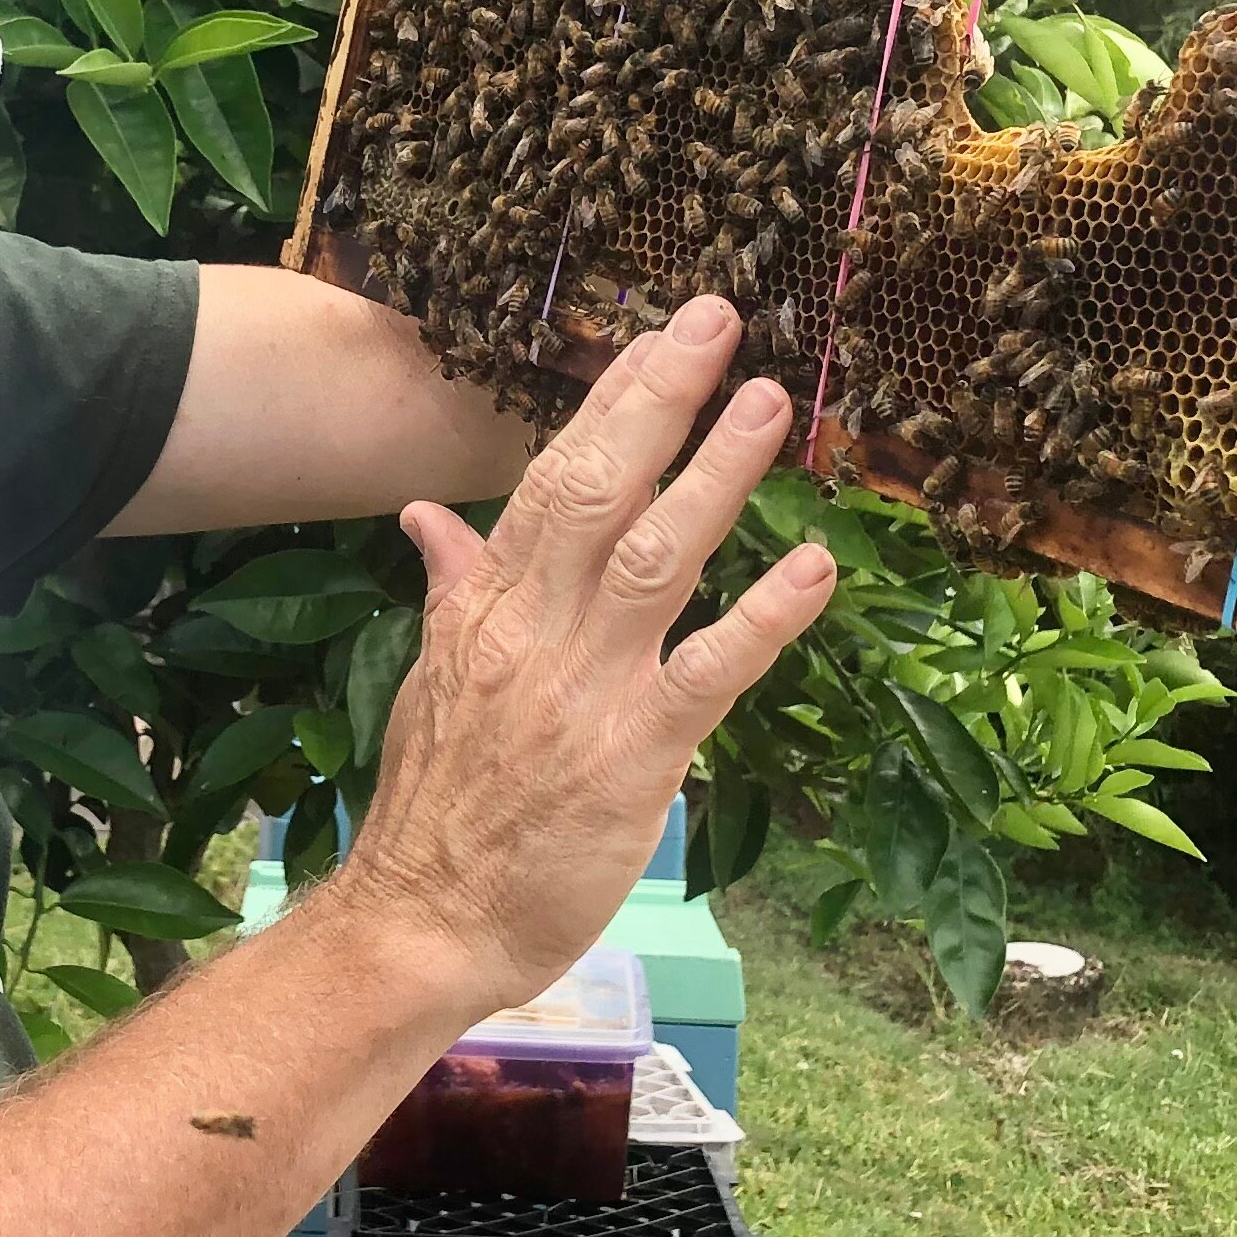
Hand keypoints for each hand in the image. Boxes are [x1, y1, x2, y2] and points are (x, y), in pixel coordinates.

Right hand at [338, 294, 835, 1008]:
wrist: (421, 919)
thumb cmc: (436, 808)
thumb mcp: (430, 681)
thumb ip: (453, 590)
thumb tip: (429, 517)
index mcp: (487, 607)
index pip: (550, 478)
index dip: (609, 402)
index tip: (658, 335)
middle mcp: (535, 629)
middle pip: (600, 488)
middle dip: (660, 398)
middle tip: (719, 317)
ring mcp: (586, 687)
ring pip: (657, 555)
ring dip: (717, 474)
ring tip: (769, 402)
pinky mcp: (634, 754)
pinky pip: (710, 669)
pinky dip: (767, 615)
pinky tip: (815, 564)